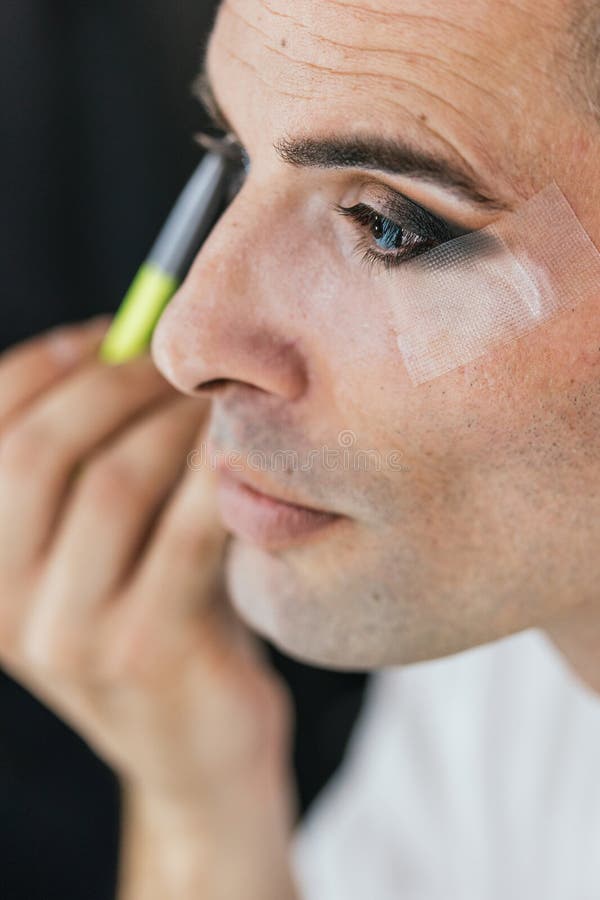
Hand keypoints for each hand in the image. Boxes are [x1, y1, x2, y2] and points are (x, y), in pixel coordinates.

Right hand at [0, 318, 295, 838]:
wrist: (197, 749)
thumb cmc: (157, 620)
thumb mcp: (100, 551)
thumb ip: (92, 465)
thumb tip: (125, 342)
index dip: (42, 368)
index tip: (107, 332)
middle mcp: (3, 606)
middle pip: (40, 453)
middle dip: (115, 385)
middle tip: (177, 360)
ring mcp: (69, 637)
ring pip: (114, 484)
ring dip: (172, 421)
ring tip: (215, 399)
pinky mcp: (145, 654)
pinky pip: (185, 531)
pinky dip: (213, 472)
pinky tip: (238, 449)